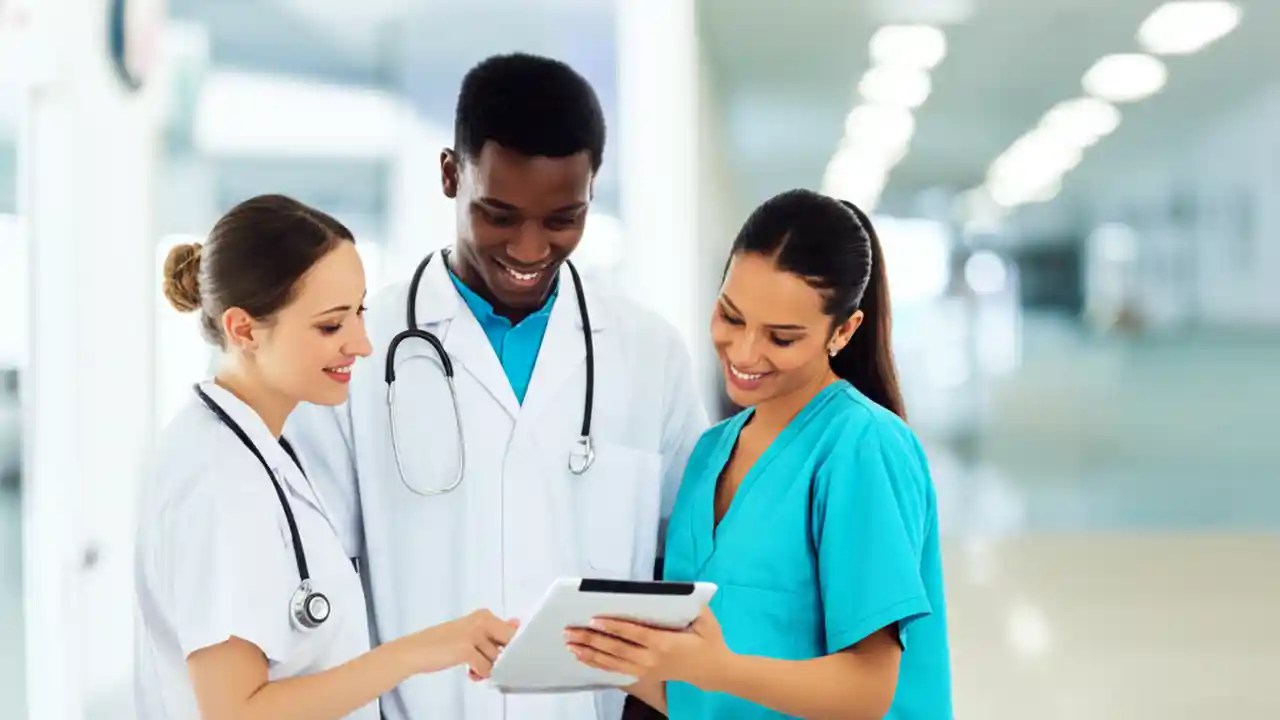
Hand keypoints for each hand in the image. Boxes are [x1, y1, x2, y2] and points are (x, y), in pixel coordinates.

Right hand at [406, 609, 517, 679]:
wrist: (415, 650)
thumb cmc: (441, 643)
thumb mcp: (471, 632)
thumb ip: (495, 631)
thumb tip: (516, 625)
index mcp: (484, 615)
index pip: (513, 632)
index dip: (509, 648)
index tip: (494, 651)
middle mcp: (482, 621)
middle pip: (509, 645)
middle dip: (499, 658)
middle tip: (482, 659)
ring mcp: (475, 634)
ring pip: (497, 660)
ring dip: (485, 667)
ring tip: (471, 665)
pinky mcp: (466, 649)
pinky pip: (486, 668)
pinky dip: (479, 674)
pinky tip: (469, 670)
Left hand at [564, 606, 729, 687]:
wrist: (713, 671)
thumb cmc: (708, 641)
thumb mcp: (706, 620)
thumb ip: (692, 605)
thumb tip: (677, 588)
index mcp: (665, 643)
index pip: (634, 633)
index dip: (614, 627)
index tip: (595, 619)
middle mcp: (651, 659)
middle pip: (617, 648)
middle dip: (592, 639)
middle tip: (570, 631)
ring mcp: (646, 670)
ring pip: (612, 661)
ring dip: (589, 652)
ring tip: (570, 644)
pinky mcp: (643, 675)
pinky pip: (616, 670)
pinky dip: (597, 664)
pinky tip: (583, 657)